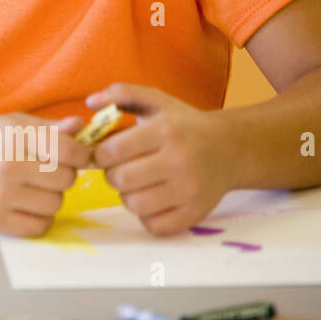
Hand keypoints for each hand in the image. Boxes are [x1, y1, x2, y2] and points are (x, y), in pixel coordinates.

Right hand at [0, 112, 92, 236]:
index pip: (70, 151)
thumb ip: (47, 126)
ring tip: (32, 186)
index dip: (81, 155)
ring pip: (56, 204)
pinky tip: (26, 204)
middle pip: (66, 179)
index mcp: (14, 136)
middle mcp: (8, 166)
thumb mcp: (11, 123)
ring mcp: (1, 196)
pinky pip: (41, 226)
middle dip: (61, 174)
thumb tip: (80, 127)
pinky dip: (40, 217)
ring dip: (50, 196)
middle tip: (43, 170)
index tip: (75, 156)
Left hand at [87, 83, 234, 235]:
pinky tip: (153, 200)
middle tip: (122, 168)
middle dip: (112, 174)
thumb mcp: (156, 101)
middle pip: (120, 179)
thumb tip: (90, 102)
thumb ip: (121, 94)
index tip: (107, 153)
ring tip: (138, 183)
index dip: (100, 154)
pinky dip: (147, 216)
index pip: (112, 151)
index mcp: (166, 130)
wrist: (230, 149)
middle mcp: (180, 160)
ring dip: (128, 195)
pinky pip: (154, 226)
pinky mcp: (197, 213)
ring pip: (134, 204)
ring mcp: (190, 190)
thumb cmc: (183, 124)